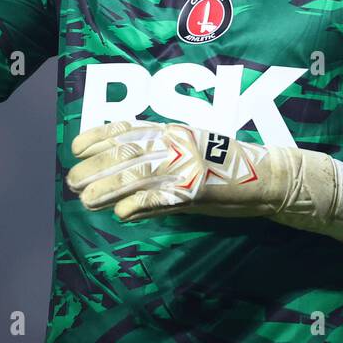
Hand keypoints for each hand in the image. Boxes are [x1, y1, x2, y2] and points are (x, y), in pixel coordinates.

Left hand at [65, 120, 342, 239]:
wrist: (271, 177)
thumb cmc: (229, 167)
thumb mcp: (192, 154)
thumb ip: (159, 162)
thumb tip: (124, 174)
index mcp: (175, 130)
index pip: (130, 128)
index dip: (100, 136)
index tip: (76, 146)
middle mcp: (178, 142)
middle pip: (127, 152)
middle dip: (96, 166)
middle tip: (71, 180)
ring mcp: (188, 165)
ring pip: (138, 174)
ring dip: (109, 187)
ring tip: (85, 199)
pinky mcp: (198, 189)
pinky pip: (163, 198)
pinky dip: (140, 205)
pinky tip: (121, 214)